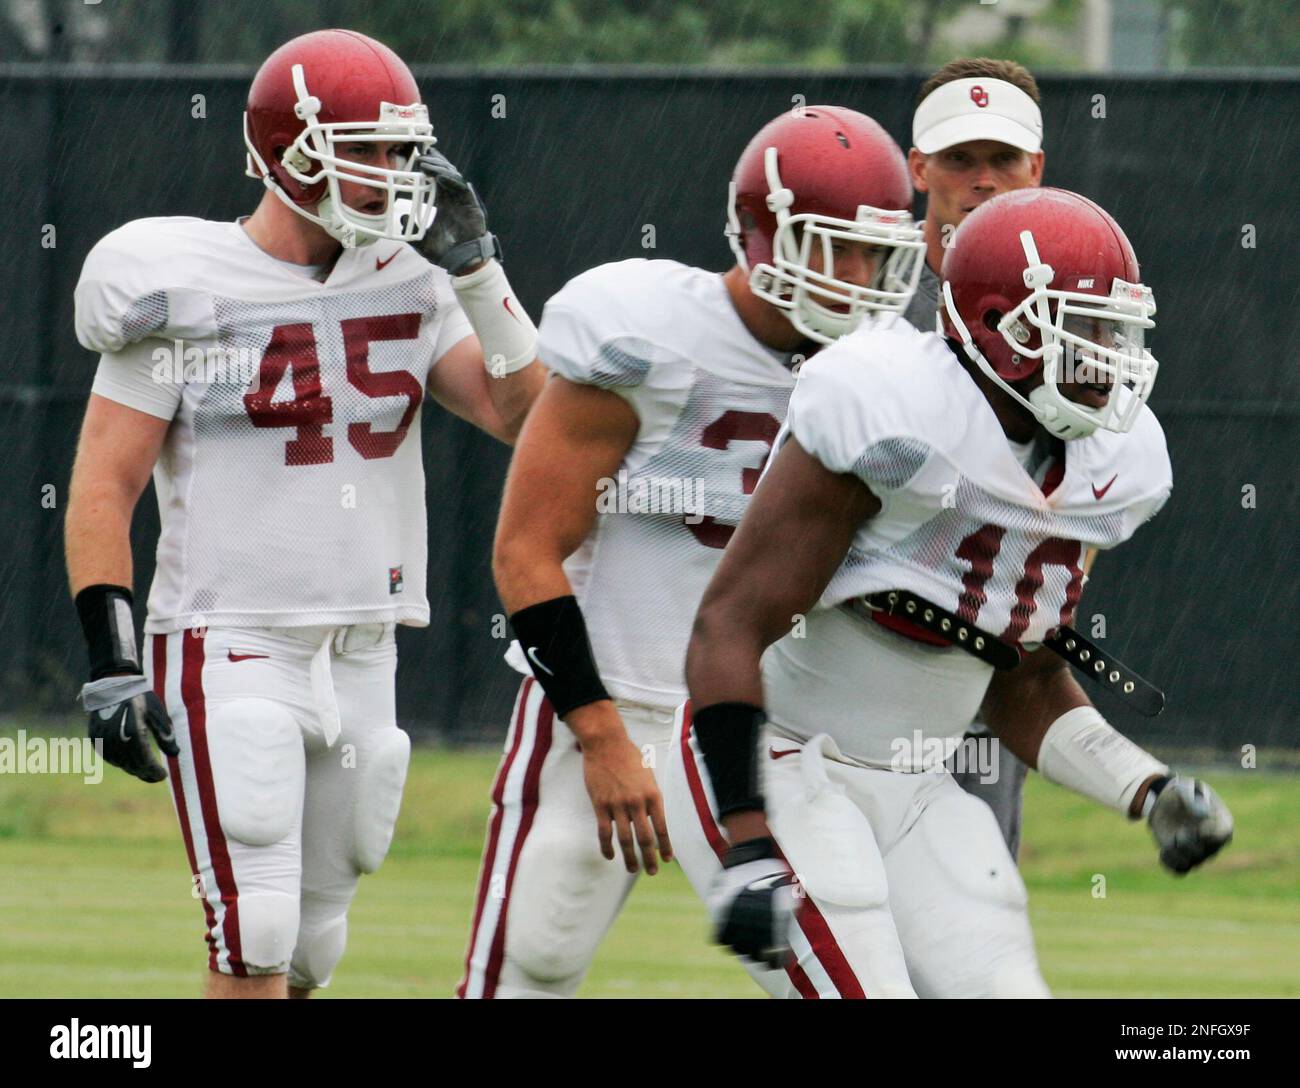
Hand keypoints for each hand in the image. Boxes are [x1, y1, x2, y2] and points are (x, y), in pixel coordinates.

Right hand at [81, 673, 178, 783]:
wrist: (114, 684)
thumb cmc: (141, 697)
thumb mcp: (157, 713)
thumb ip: (166, 735)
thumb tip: (175, 754)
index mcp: (132, 732)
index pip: (144, 761)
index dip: (154, 772)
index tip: (164, 776)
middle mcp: (115, 739)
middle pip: (131, 765)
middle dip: (145, 773)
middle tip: (156, 777)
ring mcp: (103, 739)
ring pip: (119, 763)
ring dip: (133, 769)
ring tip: (145, 771)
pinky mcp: (95, 738)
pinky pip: (109, 756)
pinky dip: (121, 762)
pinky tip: (130, 762)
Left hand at [414, 147, 493, 274]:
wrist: (461, 264)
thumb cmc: (445, 252)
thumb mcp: (421, 240)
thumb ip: (411, 230)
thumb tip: (401, 219)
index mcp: (443, 203)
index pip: (436, 179)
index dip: (429, 167)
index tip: (416, 157)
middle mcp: (453, 199)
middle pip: (445, 173)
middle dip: (433, 162)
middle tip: (419, 155)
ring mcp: (463, 201)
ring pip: (453, 176)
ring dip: (439, 168)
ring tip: (425, 164)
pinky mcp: (471, 206)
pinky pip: (462, 188)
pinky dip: (451, 180)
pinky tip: (439, 176)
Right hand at [570, 703, 671, 873]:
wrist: (606, 743)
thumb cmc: (629, 757)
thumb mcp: (648, 776)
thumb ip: (650, 797)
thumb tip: (652, 818)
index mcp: (653, 795)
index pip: (662, 828)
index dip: (665, 846)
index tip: (667, 859)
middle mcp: (637, 802)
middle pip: (645, 838)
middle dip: (649, 858)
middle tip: (652, 871)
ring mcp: (618, 805)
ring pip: (625, 839)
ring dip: (629, 858)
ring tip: (632, 869)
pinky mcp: (601, 805)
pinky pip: (604, 832)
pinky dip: (607, 847)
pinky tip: (610, 856)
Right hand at [707, 836, 797, 969]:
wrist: (751, 854)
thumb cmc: (775, 876)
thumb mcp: (790, 899)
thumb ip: (787, 925)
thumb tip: (788, 952)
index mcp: (773, 921)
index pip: (773, 956)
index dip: (775, 961)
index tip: (776, 961)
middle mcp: (752, 921)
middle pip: (753, 955)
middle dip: (759, 956)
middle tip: (761, 953)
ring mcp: (734, 916)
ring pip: (735, 948)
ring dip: (742, 948)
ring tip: (747, 943)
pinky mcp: (719, 910)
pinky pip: (719, 936)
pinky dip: (726, 938)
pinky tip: (734, 933)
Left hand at [1148, 775, 1233, 873]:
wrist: (1165, 800)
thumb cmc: (1181, 792)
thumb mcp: (1185, 787)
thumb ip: (1192, 797)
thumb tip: (1202, 814)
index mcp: (1222, 822)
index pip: (1222, 836)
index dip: (1207, 835)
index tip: (1194, 829)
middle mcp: (1214, 842)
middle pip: (1207, 853)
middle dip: (1190, 844)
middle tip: (1178, 834)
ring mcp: (1199, 852)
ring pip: (1193, 863)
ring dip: (1178, 853)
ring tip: (1170, 840)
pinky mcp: (1182, 858)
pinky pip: (1179, 870)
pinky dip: (1170, 863)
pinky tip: (1162, 851)